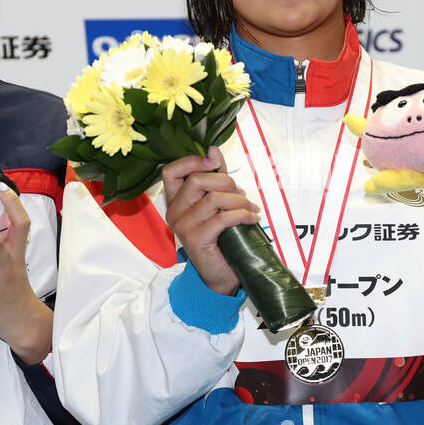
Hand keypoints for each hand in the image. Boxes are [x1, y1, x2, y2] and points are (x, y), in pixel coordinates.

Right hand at [162, 147, 260, 296]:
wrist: (220, 275)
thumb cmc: (220, 237)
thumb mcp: (217, 204)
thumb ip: (214, 178)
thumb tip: (214, 149)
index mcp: (175, 201)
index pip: (170, 171)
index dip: (192, 161)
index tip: (214, 162)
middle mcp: (174, 212)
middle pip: (197, 180)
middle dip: (226, 182)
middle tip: (241, 194)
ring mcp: (183, 226)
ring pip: (213, 199)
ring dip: (239, 201)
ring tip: (251, 209)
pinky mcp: (196, 240)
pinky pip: (222, 218)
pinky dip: (243, 215)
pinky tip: (252, 219)